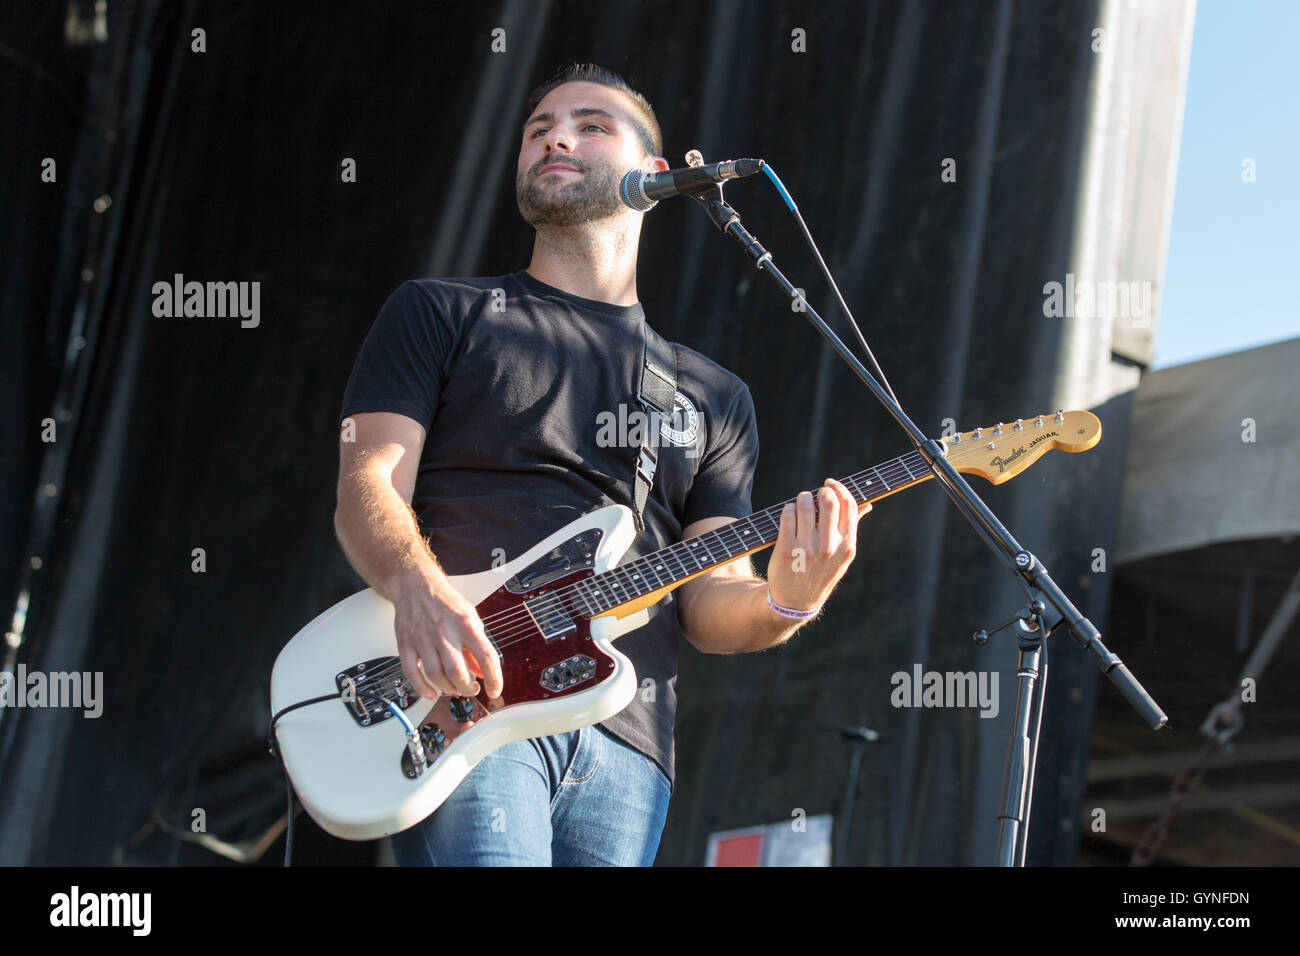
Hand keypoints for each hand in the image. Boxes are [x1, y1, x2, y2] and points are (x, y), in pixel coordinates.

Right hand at [390, 571, 503, 700]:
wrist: (416, 585)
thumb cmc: (444, 601)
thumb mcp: (470, 618)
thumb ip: (476, 645)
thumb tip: (481, 672)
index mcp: (465, 624)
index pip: (486, 656)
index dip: (493, 678)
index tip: (494, 691)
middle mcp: (444, 631)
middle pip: (458, 672)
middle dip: (468, 689)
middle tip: (471, 689)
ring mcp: (423, 638)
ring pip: (436, 675)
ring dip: (448, 689)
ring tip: (454, 688)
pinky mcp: (406, 643)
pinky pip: (412, 673)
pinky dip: (422, 688)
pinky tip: (431, 692)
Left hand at [766, 478, 867, 613]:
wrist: (795, 601)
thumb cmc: (820, 572)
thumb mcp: (841, 556)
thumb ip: (851, 528)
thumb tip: (867, 504)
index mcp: (847, 546)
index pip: (849, 505)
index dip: (839, 488)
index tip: (830, 483)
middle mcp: (829, 547)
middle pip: (828, 500)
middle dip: (820, 491)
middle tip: (814, 493)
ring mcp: (807, 548)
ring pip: (805, 504)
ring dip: (802, 498)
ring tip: (800, 504)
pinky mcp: (787, 548)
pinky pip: (787, 514)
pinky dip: (788, 509)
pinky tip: (790, 514)